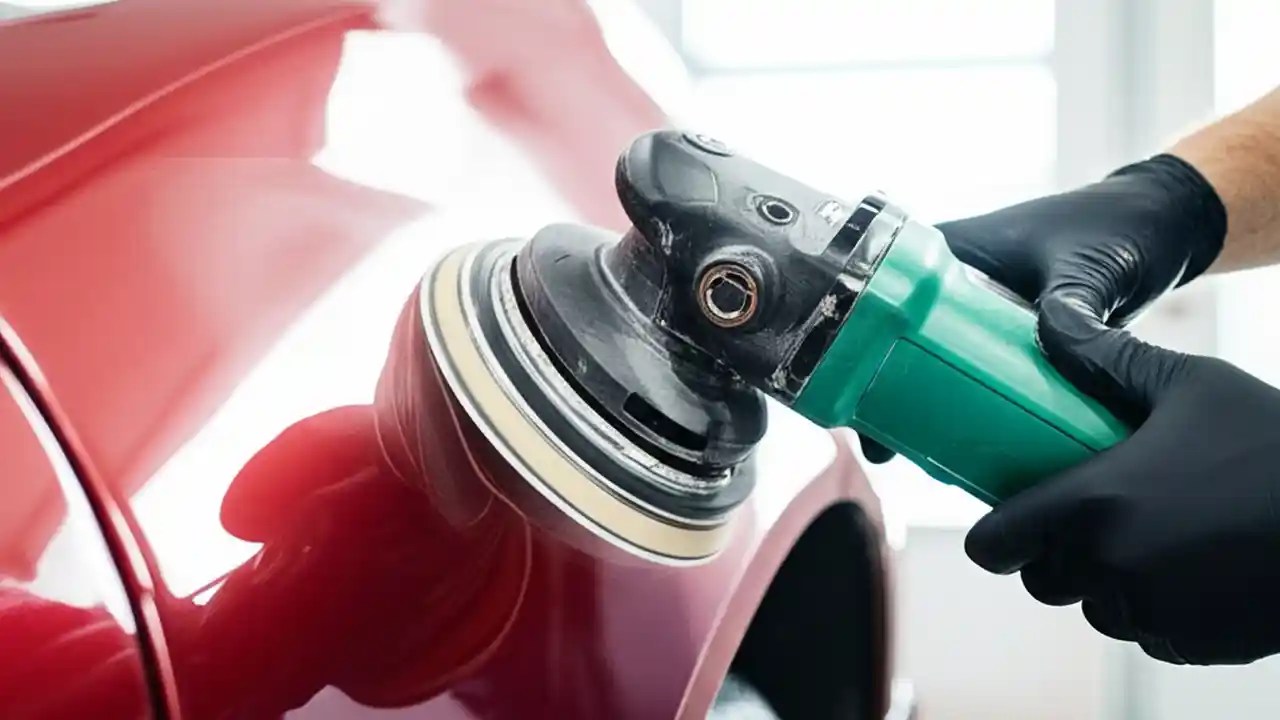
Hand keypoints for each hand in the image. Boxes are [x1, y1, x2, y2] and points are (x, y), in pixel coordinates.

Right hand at [857, 154, 1225, 462]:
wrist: (1166, 229)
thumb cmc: (1117, 226)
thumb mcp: (1086, 265)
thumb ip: (1069, 304)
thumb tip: (1054, 345)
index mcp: (956, 250)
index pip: (886, 295)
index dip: (863, 346)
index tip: (859, 393)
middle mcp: (959, 284)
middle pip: (900, 342)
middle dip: (885, 394)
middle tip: (884, 445)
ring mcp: (983, 317)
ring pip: (934, 366)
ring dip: (922, 409)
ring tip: (916, 458)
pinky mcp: (1012, 343)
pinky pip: (974, 379)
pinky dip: (968, 411)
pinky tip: (968, 453)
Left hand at [967, 296, 1279, 664]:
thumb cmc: (1273, 441)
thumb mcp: (1189, 384)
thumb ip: (1105, 359)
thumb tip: (1049, 316)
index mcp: (1095, 504)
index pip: (994, 544)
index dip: (996, 534)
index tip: (1009, 520)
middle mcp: (1114, 568)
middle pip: (1043, 580)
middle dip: (1057, 554)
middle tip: (1093, 516)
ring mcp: (1156, 613)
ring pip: (1097, 609)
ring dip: (1108, 583)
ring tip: (1150, 535)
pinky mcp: (1196, 644)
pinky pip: (1150, 633)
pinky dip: (1158, 609)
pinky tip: (1192, 567)